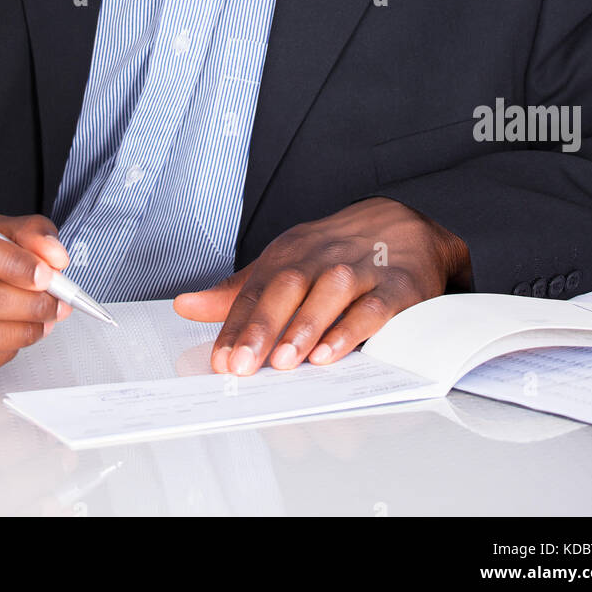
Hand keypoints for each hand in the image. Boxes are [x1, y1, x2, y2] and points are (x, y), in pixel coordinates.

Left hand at [173, 197, 470, 374]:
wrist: (404, 225)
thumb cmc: (335, 254)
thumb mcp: (284, 265)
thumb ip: (238, 292)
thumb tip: (187, 305)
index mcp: (290, 253)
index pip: (256, 288)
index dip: (235, 325)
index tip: (220, 360)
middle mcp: (322, 258)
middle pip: (287, 286)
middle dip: (262, 327)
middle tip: (242, 365)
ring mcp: (361, 269)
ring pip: (330, 292)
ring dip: (305, 326)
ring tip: (284, 362)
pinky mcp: (396, 286)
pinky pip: (373, 307)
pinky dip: (351, 329)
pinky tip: (332, 352)